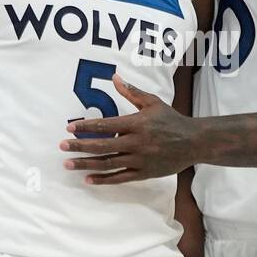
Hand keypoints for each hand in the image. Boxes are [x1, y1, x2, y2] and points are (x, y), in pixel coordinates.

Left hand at [60, 74, 199, 183]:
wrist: (194, 142)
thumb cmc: (172, 120)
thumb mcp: (153, 102)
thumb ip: (132, 92)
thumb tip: (115, 77)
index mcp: (137, 124)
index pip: (106, 125)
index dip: (86, 127)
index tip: (70, 129)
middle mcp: (137, 143)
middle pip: (102, 146)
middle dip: (80, 146)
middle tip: (62, 146)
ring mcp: (140, 160)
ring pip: (108, 164)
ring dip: (86, 164)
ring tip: (68, 164)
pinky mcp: (144, 173)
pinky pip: (120, 178)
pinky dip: (103, 179)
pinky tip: (88, 179)